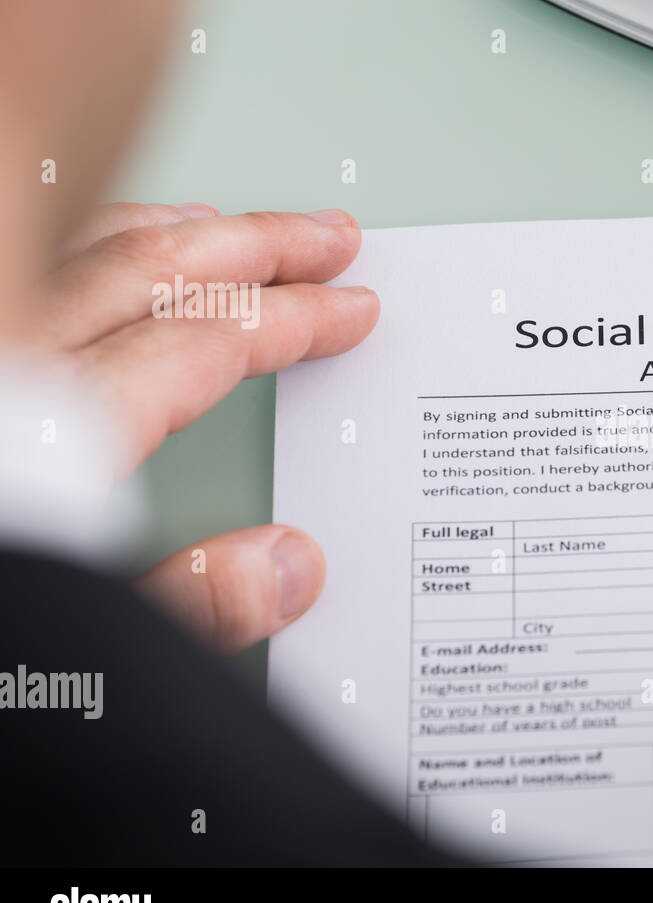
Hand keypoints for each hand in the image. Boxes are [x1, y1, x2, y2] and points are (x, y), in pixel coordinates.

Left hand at [24, 202, 378, 653]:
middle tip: (331, 238)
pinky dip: (98, 239)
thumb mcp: (55, 656)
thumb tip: (289, 567)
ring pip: (85, 251)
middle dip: (260, 250)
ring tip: (248, 228)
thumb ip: (182, 609)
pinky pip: (35, 257)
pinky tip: (123, 244)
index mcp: (49, 438)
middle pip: (154, 275)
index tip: (351, 308)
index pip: (201, 348)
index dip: (291, 322)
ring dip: (182, 233)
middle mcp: (8, 367)